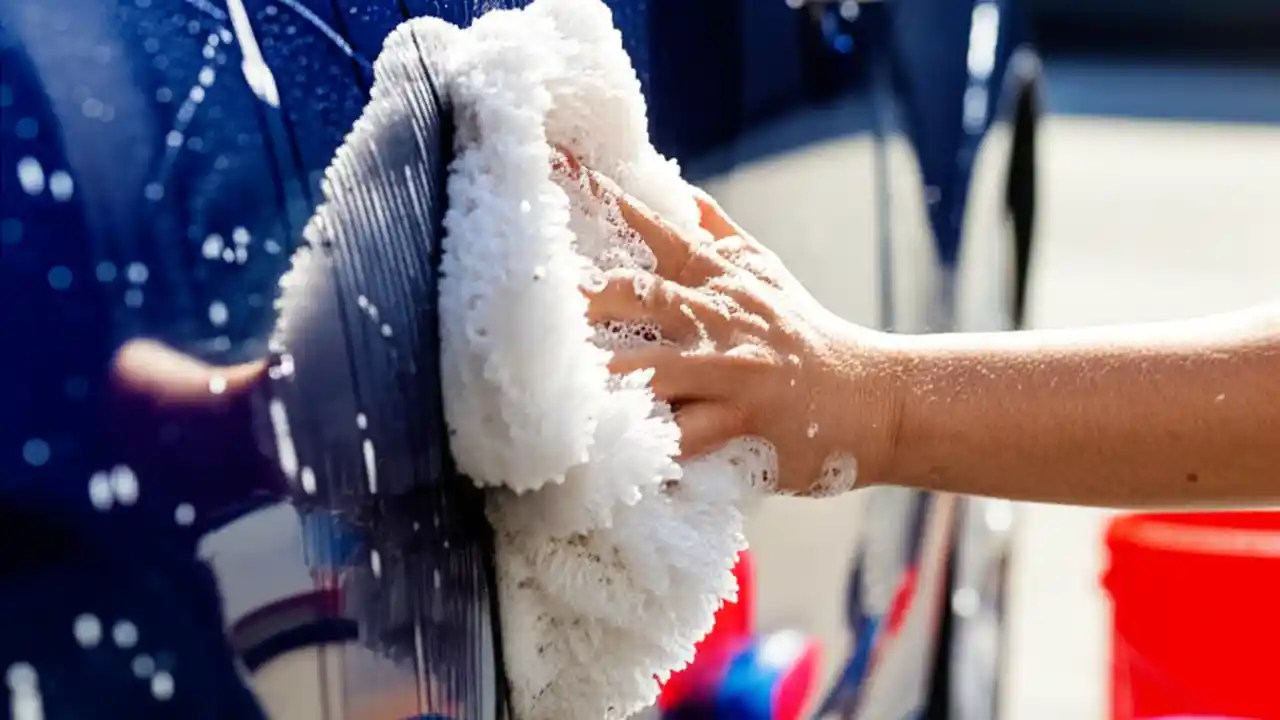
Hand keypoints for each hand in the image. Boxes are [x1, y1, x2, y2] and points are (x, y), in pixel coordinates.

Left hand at [574, 162, 901, 495]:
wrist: (872, 396)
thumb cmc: (806, 334)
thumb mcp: (765, 270)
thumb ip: (715, 230)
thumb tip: (675, 185)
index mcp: (719, 277)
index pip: (654, 228)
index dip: (604, 199)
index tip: (553, 171)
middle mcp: (720, 316)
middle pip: (641, 295)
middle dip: (584, 296)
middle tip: (528, 298)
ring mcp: (732, 370)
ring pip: (657, 368)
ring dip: (606, 373)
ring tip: (552, 382)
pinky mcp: (744, 422)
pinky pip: (689, 437)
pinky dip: (652, 446)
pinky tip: (612, 453)